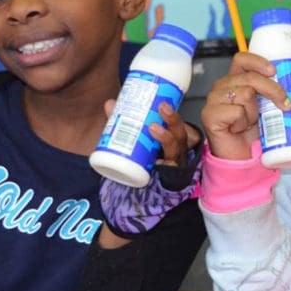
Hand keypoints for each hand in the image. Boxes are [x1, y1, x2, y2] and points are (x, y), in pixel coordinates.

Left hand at [97, 100, 202, 239]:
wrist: (139, 187)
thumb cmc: (143, 157)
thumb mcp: (136, 138)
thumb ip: (124, 122)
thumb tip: (111, 103)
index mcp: (171, 138)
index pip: (177, 125)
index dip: (173, 115)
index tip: (162, 103)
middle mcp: (175, 150)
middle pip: (179, 135)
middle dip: (172, 120)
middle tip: (161, 108)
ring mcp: (172, 163)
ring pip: (175, 149)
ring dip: (166, 137)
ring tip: (153, 128)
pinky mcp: (166, 176)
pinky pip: (169, 169)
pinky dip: (165, 164)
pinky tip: (158, 159)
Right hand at [200, 51, 289, 160]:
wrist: (242, 158)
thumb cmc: (254, 134)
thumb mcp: (268, 109)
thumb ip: (275, 94)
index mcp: (235, 80)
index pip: (242, 59)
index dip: (258, 62)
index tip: (274, 72)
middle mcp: (222, 87)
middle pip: (250, 78)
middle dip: (273, 90)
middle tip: (285, 106)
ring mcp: (213, 100)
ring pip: (245, 94)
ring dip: (254, 112)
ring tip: (250, 123)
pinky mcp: (209, 115)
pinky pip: (236, 111)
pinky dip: (242, 122)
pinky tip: (237, 129)